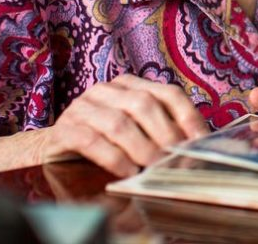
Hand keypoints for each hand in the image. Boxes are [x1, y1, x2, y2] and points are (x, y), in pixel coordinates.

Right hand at [38, 74, 207, 177]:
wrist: (57, 145)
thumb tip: (196, 145)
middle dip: (165, 134)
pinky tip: (127, 172)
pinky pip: (91, 141)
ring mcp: (83, 108)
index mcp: (130, 85)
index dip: (188, 116)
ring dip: (141, 148)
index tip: (200, 140)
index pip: (168, 93)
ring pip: (119, 123)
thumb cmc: (104, 138)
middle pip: (144, 105)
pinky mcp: (64, 129)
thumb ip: (161, 129)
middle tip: (175, 159)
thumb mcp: (136, 128)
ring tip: (153, 168)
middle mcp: (106, 90)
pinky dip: (114, 158)